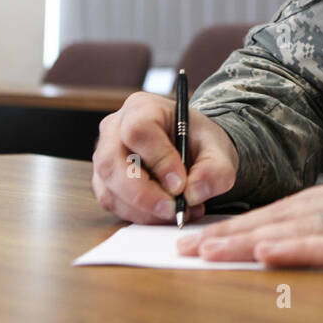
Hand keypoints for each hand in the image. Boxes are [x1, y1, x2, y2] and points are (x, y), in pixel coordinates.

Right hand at [92, 91, 239, 223]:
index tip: (180, 183)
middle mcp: (114, 129)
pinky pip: (113, 204)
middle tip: (173, 209)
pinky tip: (165, 212)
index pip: (138, 130)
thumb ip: (214, 170)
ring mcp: (104, 156)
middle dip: (144, 194)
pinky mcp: (104, 182)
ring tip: (179, 210)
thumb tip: (192, 194)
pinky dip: (140, 215)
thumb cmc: (199, 142)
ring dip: (144, 210)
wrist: (192, 150)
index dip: (158, 160)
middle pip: (112, 163)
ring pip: (110, 190)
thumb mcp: (218, 150)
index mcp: (142, 107)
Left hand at [174, 151, 322, 265]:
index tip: (206, 233)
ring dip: (248, 239)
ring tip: (206, 251)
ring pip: (297, 226)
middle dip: (230, 231)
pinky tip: (267, 250)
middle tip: (183, 245)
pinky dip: (298, 247)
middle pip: (280, 214)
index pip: (288, 206)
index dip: (244, 220)